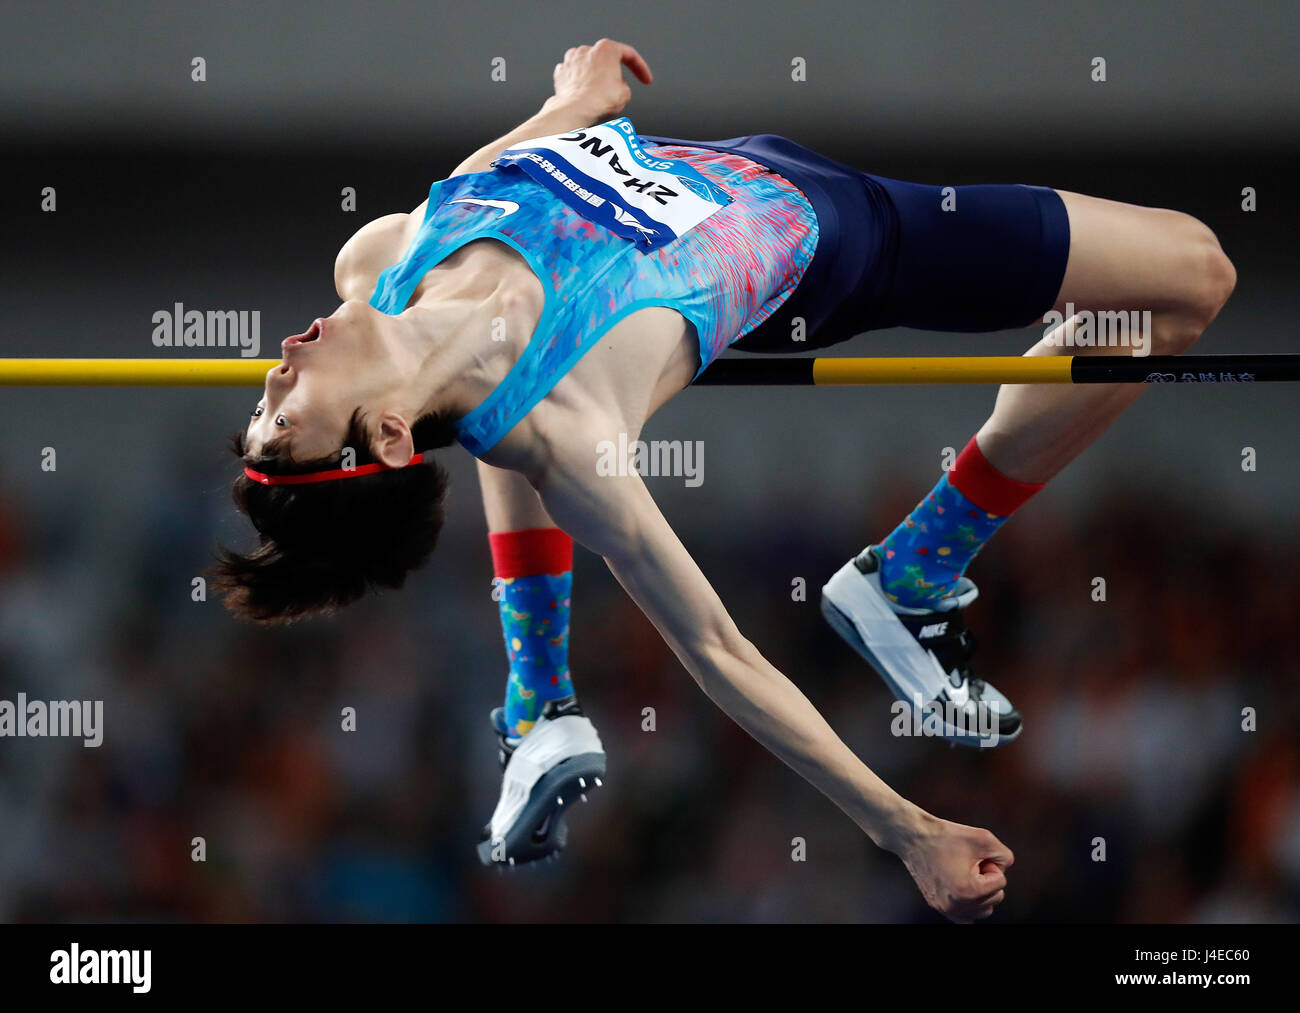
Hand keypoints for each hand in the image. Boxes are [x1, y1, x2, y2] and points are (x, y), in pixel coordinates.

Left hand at [548, 39, 652, 120]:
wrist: (574, 112)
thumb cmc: (598, 101)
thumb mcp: (626, 93)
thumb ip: (623, 84)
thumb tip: (615, 87)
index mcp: (607, 49)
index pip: (630, 55)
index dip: (641, 69)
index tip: (645, 80)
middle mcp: (587, 50)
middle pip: (607, 60)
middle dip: (614, 73)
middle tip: (619, 90)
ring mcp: (571, 60)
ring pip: (589, 67)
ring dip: (596, 77)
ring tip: (600, 94)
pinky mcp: (561, 73)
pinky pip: (575, 76)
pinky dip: (580, 84)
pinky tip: (584, 95)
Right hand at [891, 813, 1013, 922]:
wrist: (913, 837)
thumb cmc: (946, 836)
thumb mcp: (983, 838)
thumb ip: (1005, 856)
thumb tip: (1003, 870)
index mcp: (968, 891)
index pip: (1001, 881)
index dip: (989, 863)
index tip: (971, 855)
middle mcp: (957, 906)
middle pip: (996, 898)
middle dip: (986, 878)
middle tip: (967, 862)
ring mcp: (947, 909)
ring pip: (985, 909)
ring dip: (981, 891)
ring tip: (964, 872)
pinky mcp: (940, 907)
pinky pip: (968, 916)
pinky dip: (970, 904)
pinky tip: (962, 886)